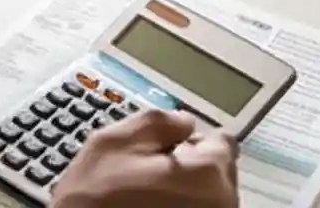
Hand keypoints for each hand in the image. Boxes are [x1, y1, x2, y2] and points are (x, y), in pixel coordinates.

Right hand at [51, 110, 239, 207]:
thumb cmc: (96, 200)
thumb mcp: (114, 142)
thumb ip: (158, 121)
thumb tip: (182, 121)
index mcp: (207, 173)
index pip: (221, 140)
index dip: (188, 137)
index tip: (167, 144)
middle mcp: (222, 203)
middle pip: (215, 170)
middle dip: (186, 164)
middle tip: (146, 171)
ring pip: (204, 195)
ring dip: (180, 189)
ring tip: (143, 195)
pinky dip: (175, 206)